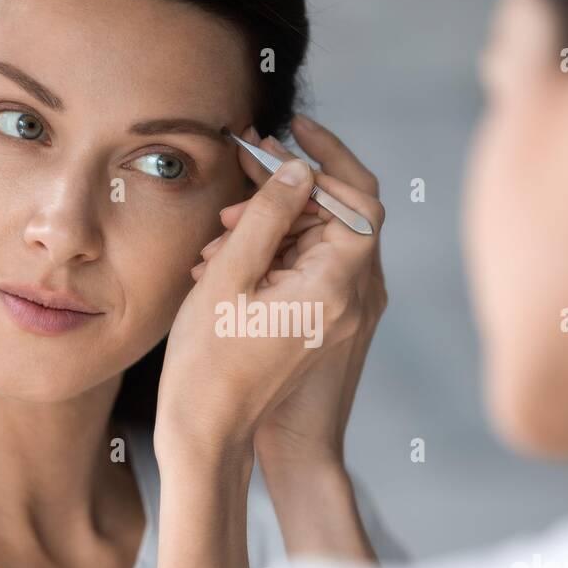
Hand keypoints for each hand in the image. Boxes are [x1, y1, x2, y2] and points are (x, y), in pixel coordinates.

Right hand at [190, 115, 387, 468]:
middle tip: (237, 188)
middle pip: (340, 218)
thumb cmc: (208, 362)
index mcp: (336, 287)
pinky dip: (274, 256)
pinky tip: (224, 264)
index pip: (359, 201)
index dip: (329, 158)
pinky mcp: (321, 328)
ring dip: (274, 226)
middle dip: (288, 194)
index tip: (290, 134)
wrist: (209, 434)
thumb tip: (299, 170)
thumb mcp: (228, 277)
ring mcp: (340, 319)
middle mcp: (350, 302)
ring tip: (218, 238)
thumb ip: (268, 216)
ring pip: (319, 244)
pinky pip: (309, 272)